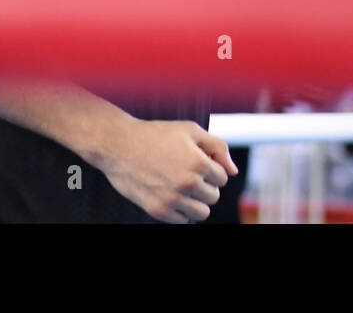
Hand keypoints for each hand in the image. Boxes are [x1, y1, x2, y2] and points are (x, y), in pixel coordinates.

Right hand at [98, 119, 237, 223]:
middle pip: (214, 196)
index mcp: (198, 162)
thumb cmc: (155, 135)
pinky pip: (183, 220)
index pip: (223, 178)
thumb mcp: (190, 130)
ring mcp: (172, 198)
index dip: (212, 169)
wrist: (119, 145)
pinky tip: (171, 194)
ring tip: (182, 187)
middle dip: (206, 186)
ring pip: (202, 212)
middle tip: (188, 173)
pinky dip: (180, 211)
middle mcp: (187, 183)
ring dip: (196, 201)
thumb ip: (218, 148)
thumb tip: (233, 171)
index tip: (197, 162)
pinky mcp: (158, 210)